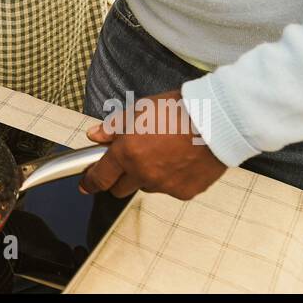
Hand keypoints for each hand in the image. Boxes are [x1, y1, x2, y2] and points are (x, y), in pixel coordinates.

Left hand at [79, 90, 226, 200]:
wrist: (216, 121)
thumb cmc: (179, 111)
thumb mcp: (140, 110)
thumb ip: (114, 126)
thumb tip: (95, 135)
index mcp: (128, 153)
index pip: (100, 176)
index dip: (90, 182)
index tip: (86, 184)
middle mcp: (143, 173)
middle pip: (120, 189)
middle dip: (119, 178)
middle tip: (128, 162)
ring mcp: (164, 186)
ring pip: (146, 187)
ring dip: (147, 176)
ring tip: (163, 152)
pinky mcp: (184, 192)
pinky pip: (169, 189)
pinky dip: (170, 179)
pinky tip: (180, 160)